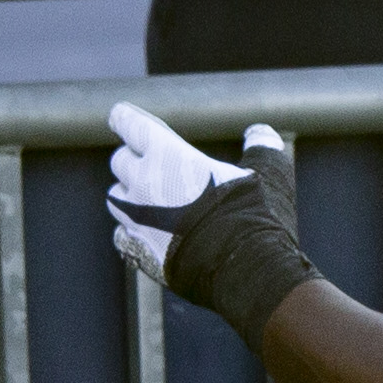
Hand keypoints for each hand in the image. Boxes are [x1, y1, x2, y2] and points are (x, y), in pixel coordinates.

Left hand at [106, 102, 278, 278]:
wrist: (239, 267)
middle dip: (132, 159)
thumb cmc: (251, 212)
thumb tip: (261, 134)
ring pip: (116, 198)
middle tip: (148, 163)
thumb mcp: (267, 171)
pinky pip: (122, 235)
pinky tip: (146, 234)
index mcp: (166, 154)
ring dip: (127, 194)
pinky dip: (131, 232)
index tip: (118, 115)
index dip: (124, 118)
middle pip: (120, 161)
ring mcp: (136, 219)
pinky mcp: (136, 250)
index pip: (131, 125)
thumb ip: (260, 148)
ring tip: (145, 197)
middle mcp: (142, 183)